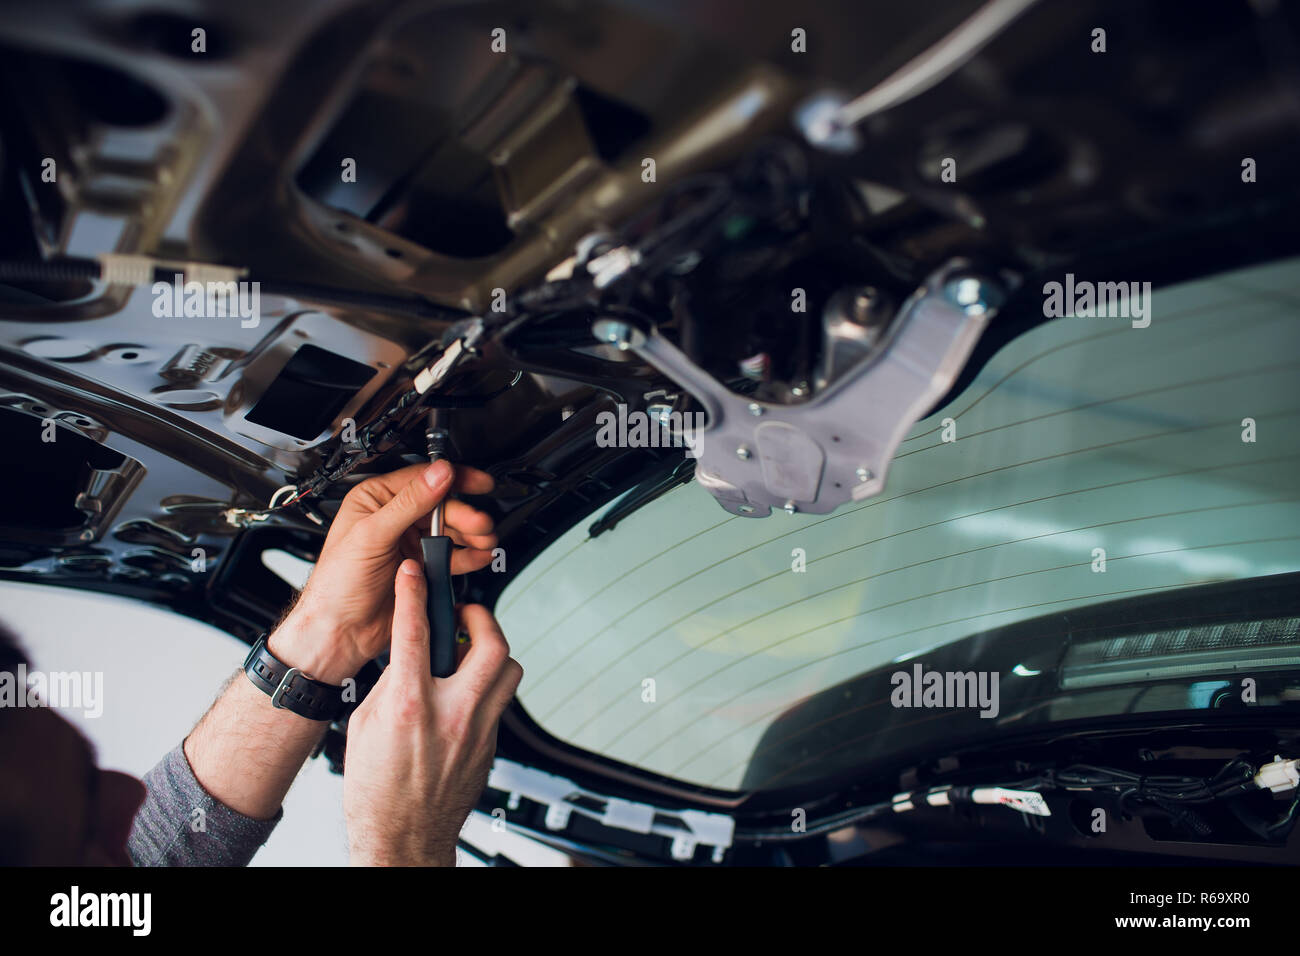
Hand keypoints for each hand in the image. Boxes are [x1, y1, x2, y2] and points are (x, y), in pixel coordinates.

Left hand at [272, 461, 496, 682]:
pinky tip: (480, 556)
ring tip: (485, 541)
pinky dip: (469, 555)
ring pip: (451, 531)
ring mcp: (409, 543)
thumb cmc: (337, 585)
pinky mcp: (422, 567)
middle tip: (481, 525)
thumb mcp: (372, 535)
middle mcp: (394, 518)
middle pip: (443, 506)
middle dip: (466, 514)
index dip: (454, 479)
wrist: (341, 631)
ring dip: (472, 534)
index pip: (422, 479)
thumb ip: (409, 503)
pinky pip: (452, 556)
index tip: (479, 482)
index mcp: (375, 500)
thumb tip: (438, 474)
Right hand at [343, 560, 521, 865]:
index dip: (415, 594)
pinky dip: (488, 686)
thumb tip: (407, 656)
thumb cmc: (376, 791)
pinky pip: (501, 702)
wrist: (400, 837)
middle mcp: (451, 715)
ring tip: (472, 650)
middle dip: (481, 617)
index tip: (415, 576)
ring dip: (493, 652)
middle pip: (491, 644)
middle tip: (466, 614)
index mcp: (410, 706)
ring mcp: (477, 731)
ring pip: (509, 670)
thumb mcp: (365, 725)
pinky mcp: (490, 747)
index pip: (416, 632)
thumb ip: (391, 684)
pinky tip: (468, 691)